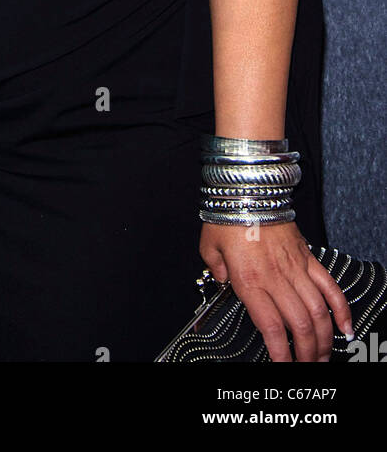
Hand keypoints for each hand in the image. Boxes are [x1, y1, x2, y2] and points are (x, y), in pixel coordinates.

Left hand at [200, 220, 353, 361]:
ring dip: (322, 338)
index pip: (270, 326)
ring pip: (317, 311)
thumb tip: (222, 282)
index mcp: (250, 279)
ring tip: (322, 356)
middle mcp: (276, 277)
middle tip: (306, 367)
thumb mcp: (209, 246)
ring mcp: (296, 267)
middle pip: (299, 325)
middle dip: (305, 353)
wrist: (249, 186)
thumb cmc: (227, 213)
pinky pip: (329, 286)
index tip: (282, 365)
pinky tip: (343, 327)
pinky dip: (340, 308)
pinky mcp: (307, 257)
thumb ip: (215, 270)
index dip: (279, 352)